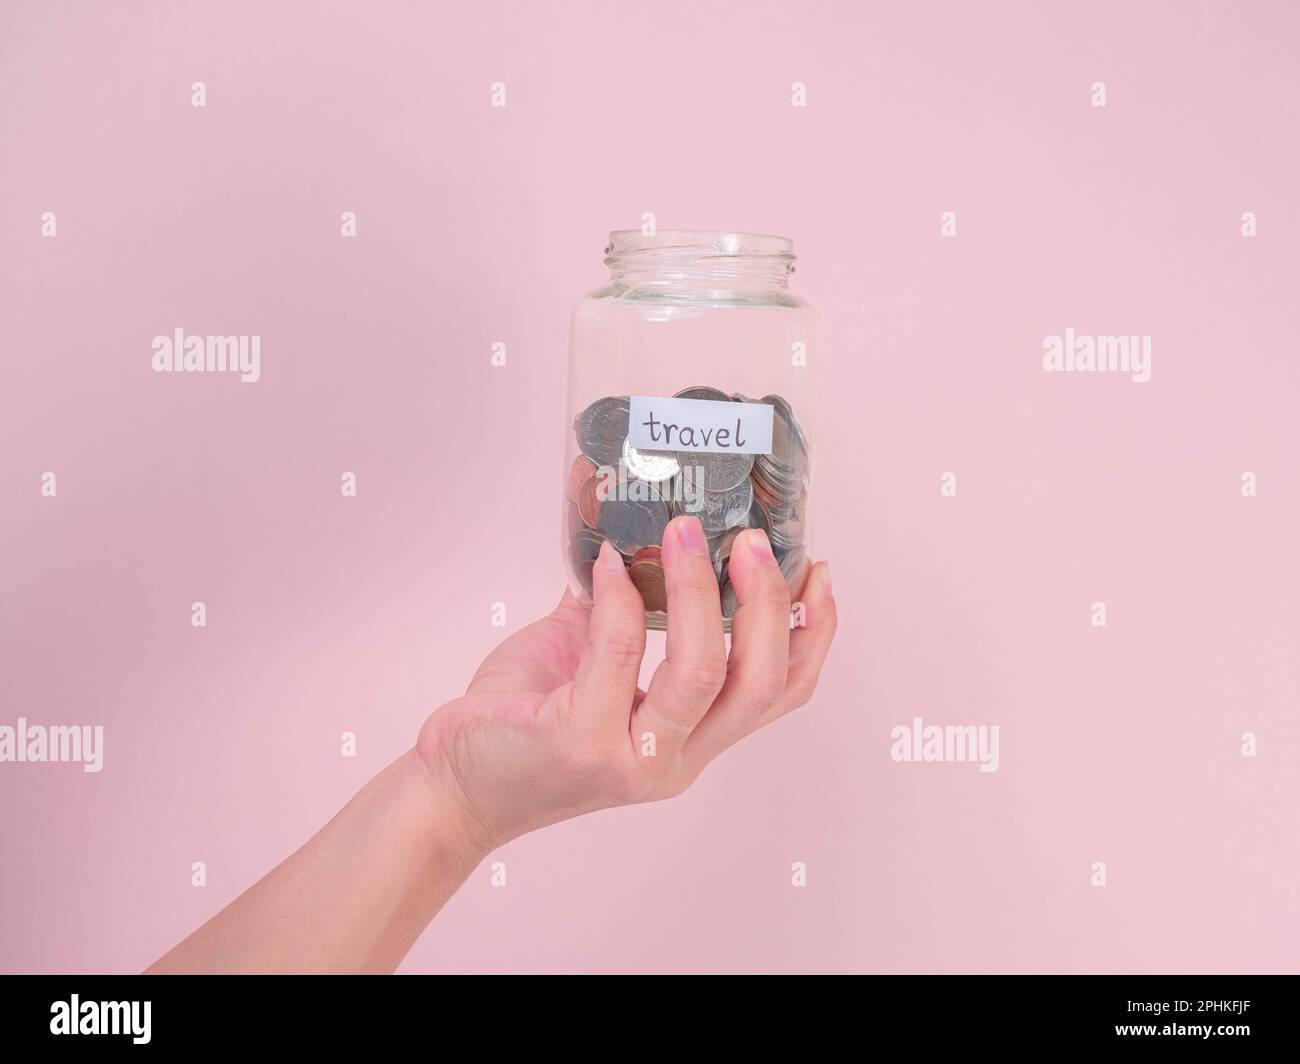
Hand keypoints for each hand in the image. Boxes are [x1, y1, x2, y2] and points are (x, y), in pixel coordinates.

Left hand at [416, 515, 836, 849]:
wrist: (451, 784)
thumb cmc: (520, 725)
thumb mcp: (591, 670)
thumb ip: (626, 620)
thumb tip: (640, 541)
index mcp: (691, 741)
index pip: (779, 696)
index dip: (812, 635)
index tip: (816, 574)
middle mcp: (673, 760)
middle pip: (758, 684)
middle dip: (768, 604)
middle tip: (752, 540)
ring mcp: (629, 757)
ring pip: (700, 672)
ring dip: (700, 591)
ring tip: (685, 532)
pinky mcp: (579, 742)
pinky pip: (617, 655)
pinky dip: (618, 599)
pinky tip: (604, 561)